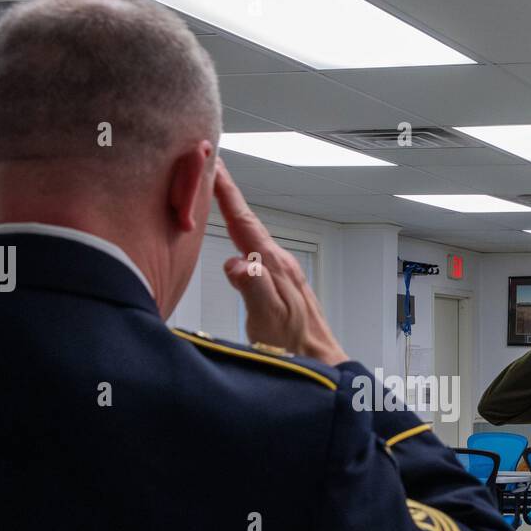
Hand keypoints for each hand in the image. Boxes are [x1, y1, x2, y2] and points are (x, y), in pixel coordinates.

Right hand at [213, 161, 348, 365]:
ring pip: (254, 236)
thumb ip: (253, 289)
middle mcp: (280, 264)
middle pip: (248, 222)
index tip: (213, 165)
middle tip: (210, 168)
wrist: (320, 365)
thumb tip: (237, 262)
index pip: (244, 221)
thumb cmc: (294, 349)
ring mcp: (283, 274)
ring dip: (235, 214)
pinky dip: (243, 237)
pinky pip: (258, 252)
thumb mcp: (268, 320)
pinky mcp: (282, 285)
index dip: (226, 192)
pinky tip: (237, 241)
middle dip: (228, 194)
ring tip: (218, 197)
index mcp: (273, 266)